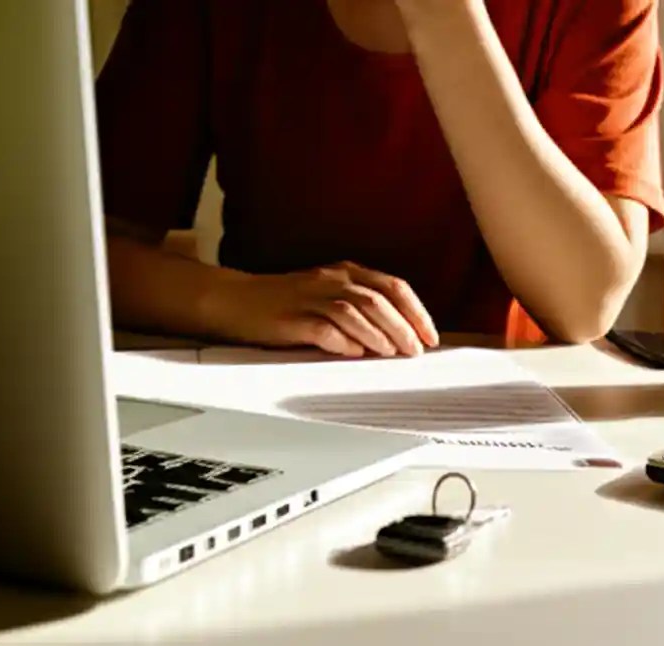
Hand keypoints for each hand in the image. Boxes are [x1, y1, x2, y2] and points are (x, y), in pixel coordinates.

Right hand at [210, 261, 439, 357]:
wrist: (233, 300)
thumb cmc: (284, 303)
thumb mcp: (327, 294)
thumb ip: (361, 307)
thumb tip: (399, 335)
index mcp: (345, 272)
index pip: (393, 287)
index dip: (416, 312)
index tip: (430, 337)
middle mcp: (331, 279)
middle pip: (378, 300)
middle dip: (403, 327)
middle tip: (415, 351)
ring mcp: (309, 297)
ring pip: (355, 311)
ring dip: (379, 335)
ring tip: (392, 355)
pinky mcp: (290, 318)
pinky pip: (323, 329)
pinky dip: (343, 342)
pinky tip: (354, 354)